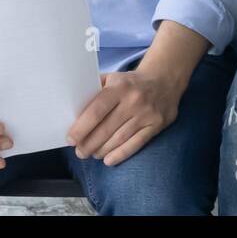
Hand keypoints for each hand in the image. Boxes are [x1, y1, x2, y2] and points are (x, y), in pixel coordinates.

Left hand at [67, 66, 183, 166]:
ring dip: (102, 150)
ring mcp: (147, 113)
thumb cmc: (131, 82)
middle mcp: (134, 100)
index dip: (81, 128)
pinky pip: (136, 144)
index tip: (71, 139)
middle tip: (80, 152)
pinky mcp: (157, 124)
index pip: (96, 111)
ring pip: (119, 139)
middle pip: (106, 129)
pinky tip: (108, 160)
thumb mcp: (113, 78)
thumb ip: (94, 90)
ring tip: (92, 154)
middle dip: (89, 144)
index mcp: (119, 86)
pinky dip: (120, 154)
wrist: (165, 78)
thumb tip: (72, 110)